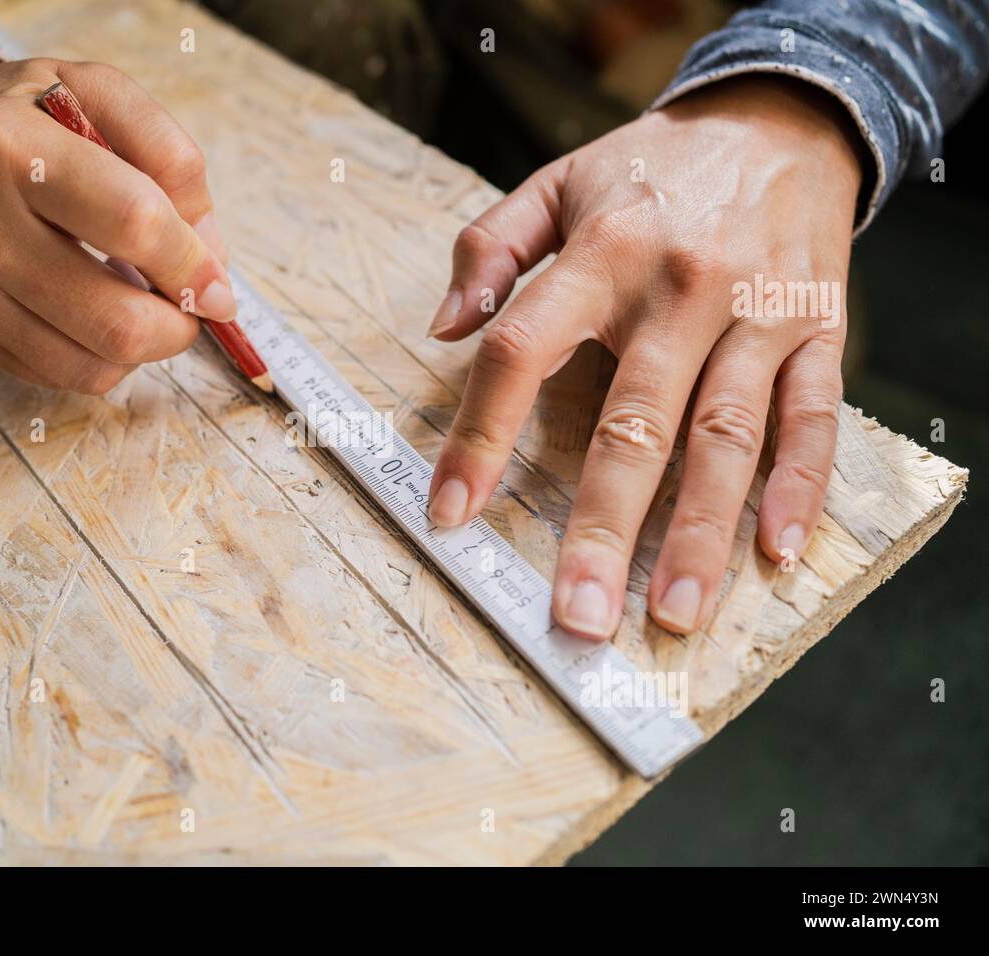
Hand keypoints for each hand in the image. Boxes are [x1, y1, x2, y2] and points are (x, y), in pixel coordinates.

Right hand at [0, 58, 231, 393]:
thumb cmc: (23, 116)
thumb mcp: (96, 90)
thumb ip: (170, 156)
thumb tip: (208, 252)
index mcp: (8, 145)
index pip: (134, 223)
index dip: (193, 264)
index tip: (217, 284)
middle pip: (115, 320)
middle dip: (178, 324)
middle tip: (189, 304)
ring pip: (91, 364)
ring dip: (144, 348)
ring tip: (145, 304)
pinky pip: (58, 375)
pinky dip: (101, 358)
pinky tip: (98, 314)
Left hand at [426, 76, 864, 639]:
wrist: (782, 118)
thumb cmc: (654, 167)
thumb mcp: (557, 181)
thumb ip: (489, 249)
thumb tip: (442, 328)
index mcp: (602, 254)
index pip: (521, 351)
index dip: (479, 436)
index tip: (448, 512)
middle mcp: (679, 291)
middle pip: (632, 423)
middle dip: (601, 527)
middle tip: (576, 614)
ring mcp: (755, 316)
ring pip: (724, 438)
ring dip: (698, 532)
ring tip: (672, 612)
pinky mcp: (817, 332)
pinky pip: (814, 417)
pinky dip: (800, 485)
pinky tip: (774, 550)